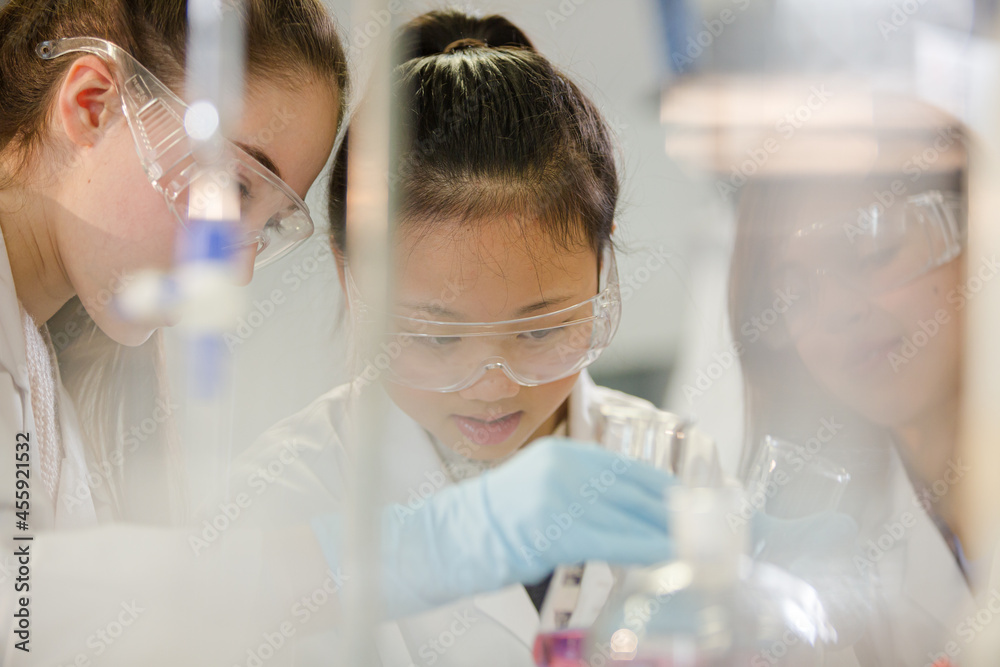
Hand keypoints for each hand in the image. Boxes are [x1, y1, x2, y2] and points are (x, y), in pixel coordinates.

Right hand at [310, 437, 675, 617]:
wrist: (439, 541)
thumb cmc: (488, 526)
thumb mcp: (538, 492)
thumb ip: (582, 494)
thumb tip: (631, 515)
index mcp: (564, 453)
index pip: (633, 470)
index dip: (668, 493)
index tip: (695, 512)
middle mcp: (566, 466)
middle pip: (641, 489)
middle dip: (679, 515)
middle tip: (712, 535)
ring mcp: (560, 495)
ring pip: (634, 515)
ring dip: (672, 535)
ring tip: (701, 551)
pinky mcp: (554, 528)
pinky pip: (616, 540)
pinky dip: (648, 549)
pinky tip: (669, 558)